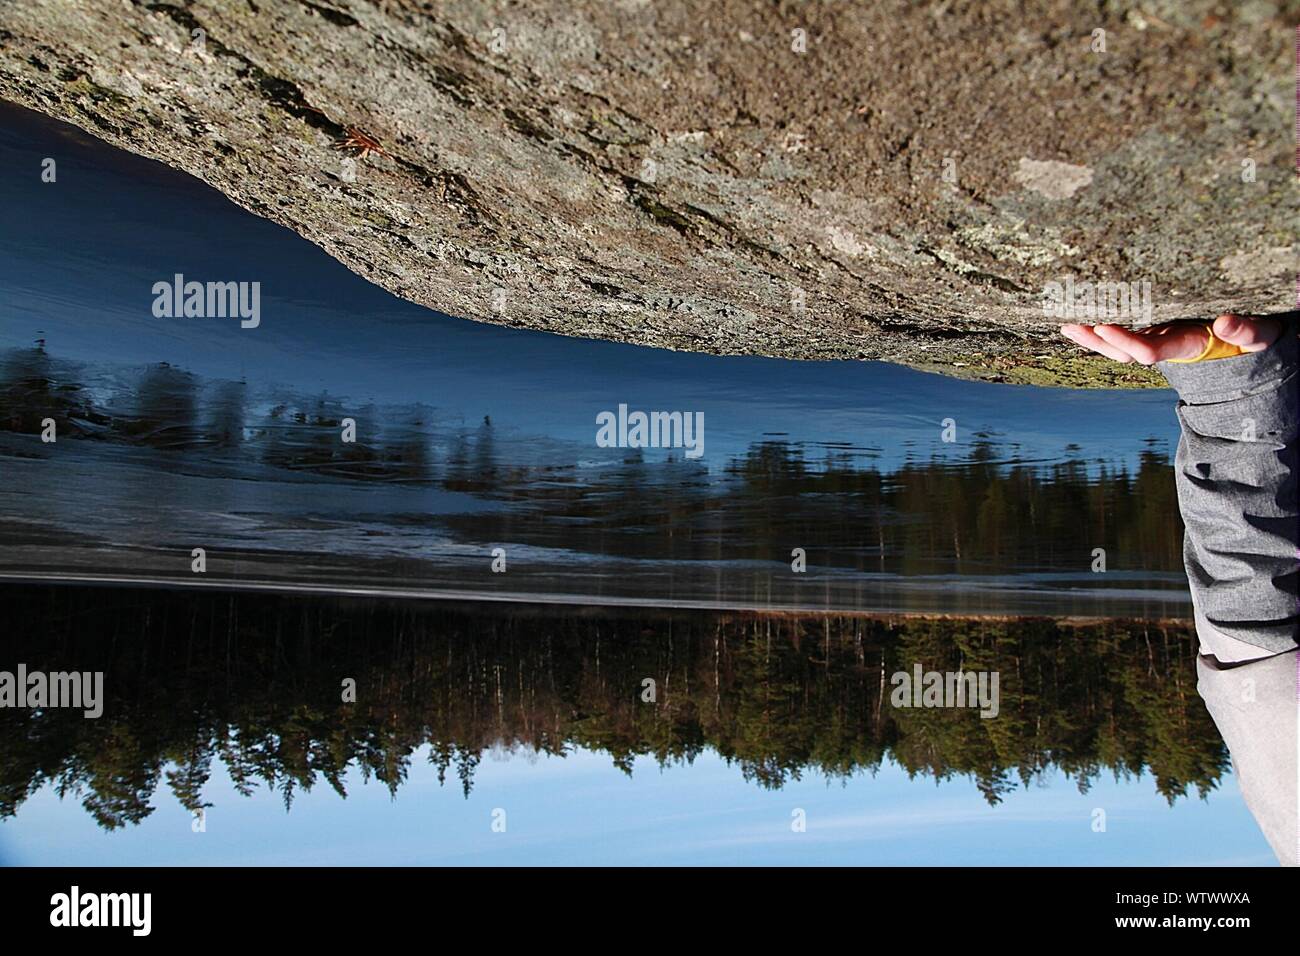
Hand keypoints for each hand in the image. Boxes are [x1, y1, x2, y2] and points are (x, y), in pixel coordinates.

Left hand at [1060, 313, 1281, 364]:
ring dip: (1091, 338)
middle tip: (1073, 325)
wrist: (1247, 345)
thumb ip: (1245, 332)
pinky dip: (1100, 330)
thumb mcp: (1256, 336)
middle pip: (1123, 352)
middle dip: (1098, 341)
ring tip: (1066, 324)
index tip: (1103, 326)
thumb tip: (1225, 323)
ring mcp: (1157, 341)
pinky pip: (1121, 335)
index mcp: (1185, 346)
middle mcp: (1165, 346)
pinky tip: (1078, 321)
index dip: (1126, 341)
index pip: (1149, 350)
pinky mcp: (1153, 332)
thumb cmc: (1251, 337)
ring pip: (1117, 347)